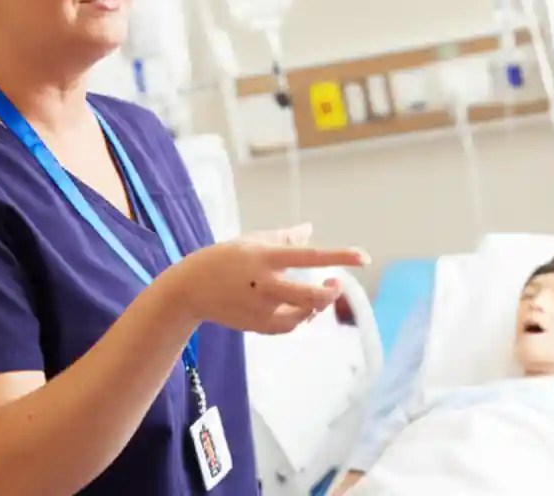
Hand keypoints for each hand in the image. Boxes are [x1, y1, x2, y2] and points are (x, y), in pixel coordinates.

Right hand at [168, 226, 369, 333]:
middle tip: (336, 284)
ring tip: (321, 293)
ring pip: (303, 315)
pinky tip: (301, 308)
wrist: (190, 288)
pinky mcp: (257, 325)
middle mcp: (265, 284)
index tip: (364, 257)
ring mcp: (260, 308)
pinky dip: (299, 317)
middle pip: (310, 297)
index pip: (310, 256)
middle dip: (330, 294)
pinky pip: (289, 325)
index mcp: (265, 257)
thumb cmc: (225, 258)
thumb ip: (284, 236)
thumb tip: (310, 228)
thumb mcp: (253, 240)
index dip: (339, 257)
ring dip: (317, 306)